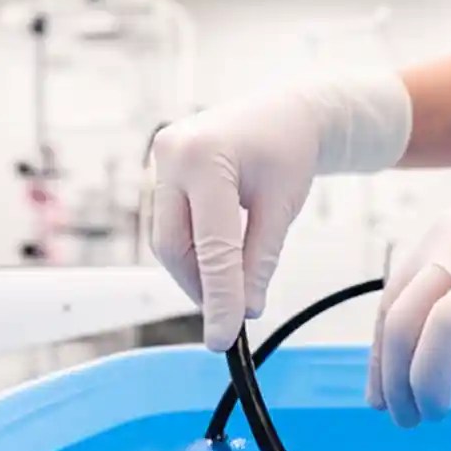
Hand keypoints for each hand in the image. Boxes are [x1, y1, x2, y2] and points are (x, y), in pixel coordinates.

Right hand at [151, 74, 410, 349]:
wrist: (286, 111)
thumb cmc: (290, 152)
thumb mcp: (282, 208)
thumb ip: (260, 260)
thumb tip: (245, 310)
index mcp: (205, 156)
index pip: (212, 245)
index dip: (219, 297)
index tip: (224, 338)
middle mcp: (172, 153)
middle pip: (175, 246)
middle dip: (201, 287)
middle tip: (229, 317)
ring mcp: (160, 159)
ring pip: (168, 239)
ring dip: (195, 271)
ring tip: (228, 289)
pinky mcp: (160, 168)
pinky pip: (170, 223)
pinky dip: (193, 250)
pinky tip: (217, 263)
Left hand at [367, 154, 450, 426]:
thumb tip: (421, 348)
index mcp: (450, 232)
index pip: (391, 304)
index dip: (381, 360)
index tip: (383, 399)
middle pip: (404, 320)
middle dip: (397, 381)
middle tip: (410, 418)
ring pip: (444, 329)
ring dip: (430, 383)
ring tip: (439, 413)